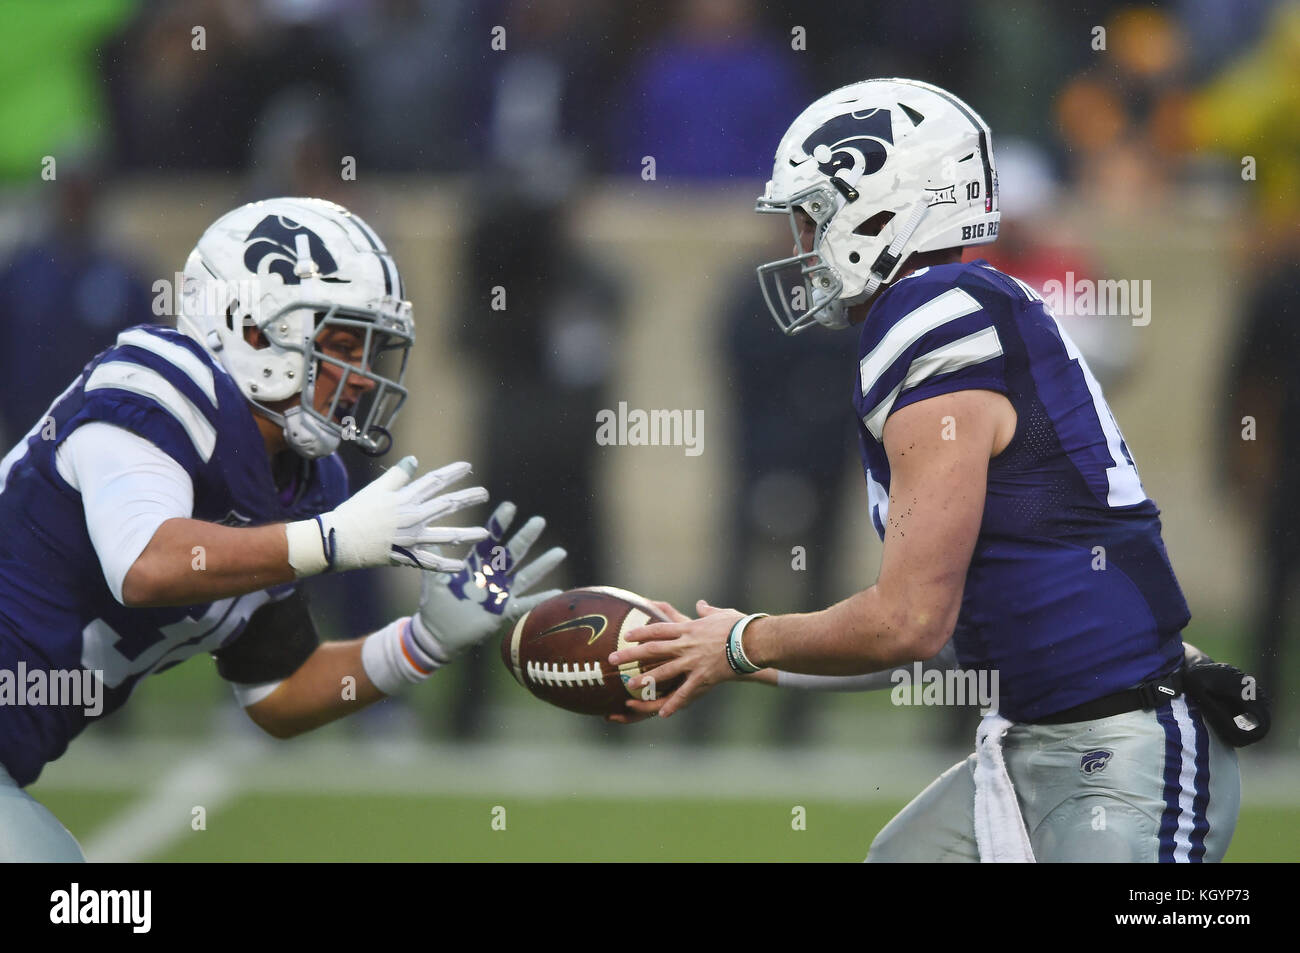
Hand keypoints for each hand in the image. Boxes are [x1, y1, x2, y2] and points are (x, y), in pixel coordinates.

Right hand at [285, 456, 489, 575]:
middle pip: (447, 504)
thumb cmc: (355, 512)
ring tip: (485, 533)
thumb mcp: (376, 489)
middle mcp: (413, 517)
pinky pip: (430, 563)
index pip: (435, 481)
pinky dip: (446, 566)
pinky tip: (461, 567)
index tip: (468, 467)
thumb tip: (413, 460)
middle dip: (468, 498)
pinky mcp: (406, 556)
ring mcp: (412, 538)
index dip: (452, 473)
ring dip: (468, 533)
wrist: (338, 540)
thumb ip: (397, 476)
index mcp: (405, 498)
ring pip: (446, 535)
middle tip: (485, 493)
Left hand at [412, 501, 565, 657]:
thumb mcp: (433, 580)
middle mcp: (491, 576)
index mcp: (475, 566)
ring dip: (542, 565)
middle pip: (512, 553)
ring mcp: (500, 594)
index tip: (510, 506)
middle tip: (539, 521)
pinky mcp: (503, 612)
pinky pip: (525, 604)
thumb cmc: (435, 605)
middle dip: (525, 537)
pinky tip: (558, 592)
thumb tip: (423, 533)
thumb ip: (434, 558)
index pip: (490, 540)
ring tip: (560, 552)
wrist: (437, 634)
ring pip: (525, 576)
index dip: (499, 525)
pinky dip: (541, 599)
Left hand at [607, 599, 744, 719]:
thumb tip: (701, 603)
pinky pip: (685, 693)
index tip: (626, 636)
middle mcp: (685, 645)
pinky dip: (673, 704)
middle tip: (612, 659)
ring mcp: (692, 662)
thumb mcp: (720, 613)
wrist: (751, 641)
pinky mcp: (703, 678)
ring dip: (645, 680)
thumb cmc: (739, 625)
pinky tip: (662, 714)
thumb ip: (707, 610)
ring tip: (629, 686)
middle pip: (652, 650)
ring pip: (662, 672)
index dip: (641, 633)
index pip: (658, 630)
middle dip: (630, 655)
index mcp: (688, 629)